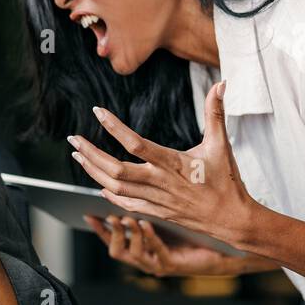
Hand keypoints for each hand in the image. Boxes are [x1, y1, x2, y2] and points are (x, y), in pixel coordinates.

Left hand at [68, 81, 258, 250]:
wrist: (231, 219)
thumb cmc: (226, 181)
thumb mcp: (221, 145)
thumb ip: (215, 113)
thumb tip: (222, 84)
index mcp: (173, 163)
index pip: (136, 144)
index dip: (114, 127)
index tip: (98, 112)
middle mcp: (160, 182)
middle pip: (116, 169)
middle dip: (91, 154)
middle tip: (73, 139)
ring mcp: (155, 199)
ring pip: (115, 188)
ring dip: (93, 172)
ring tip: (78, 156)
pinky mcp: (155, 211)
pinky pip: (125, 203)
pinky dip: (109, 194)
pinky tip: (98, 184)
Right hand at [83, 214, 249, 276]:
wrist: (223, 251)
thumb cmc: (195, 234)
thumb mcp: (170, 217)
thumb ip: (152, 203)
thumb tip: (138, 178)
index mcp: (141, 247)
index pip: (112, 238)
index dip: (98, 228)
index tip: (87, 212)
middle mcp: (144, 258)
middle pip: (114, 248)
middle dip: (106, 230)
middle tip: (104, 212)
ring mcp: (155, 263)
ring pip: (129, 253)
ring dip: (125, 234)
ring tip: (123, 217)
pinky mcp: (170, 265)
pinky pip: (155, 253)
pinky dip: (148, 238)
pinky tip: (145, 223)